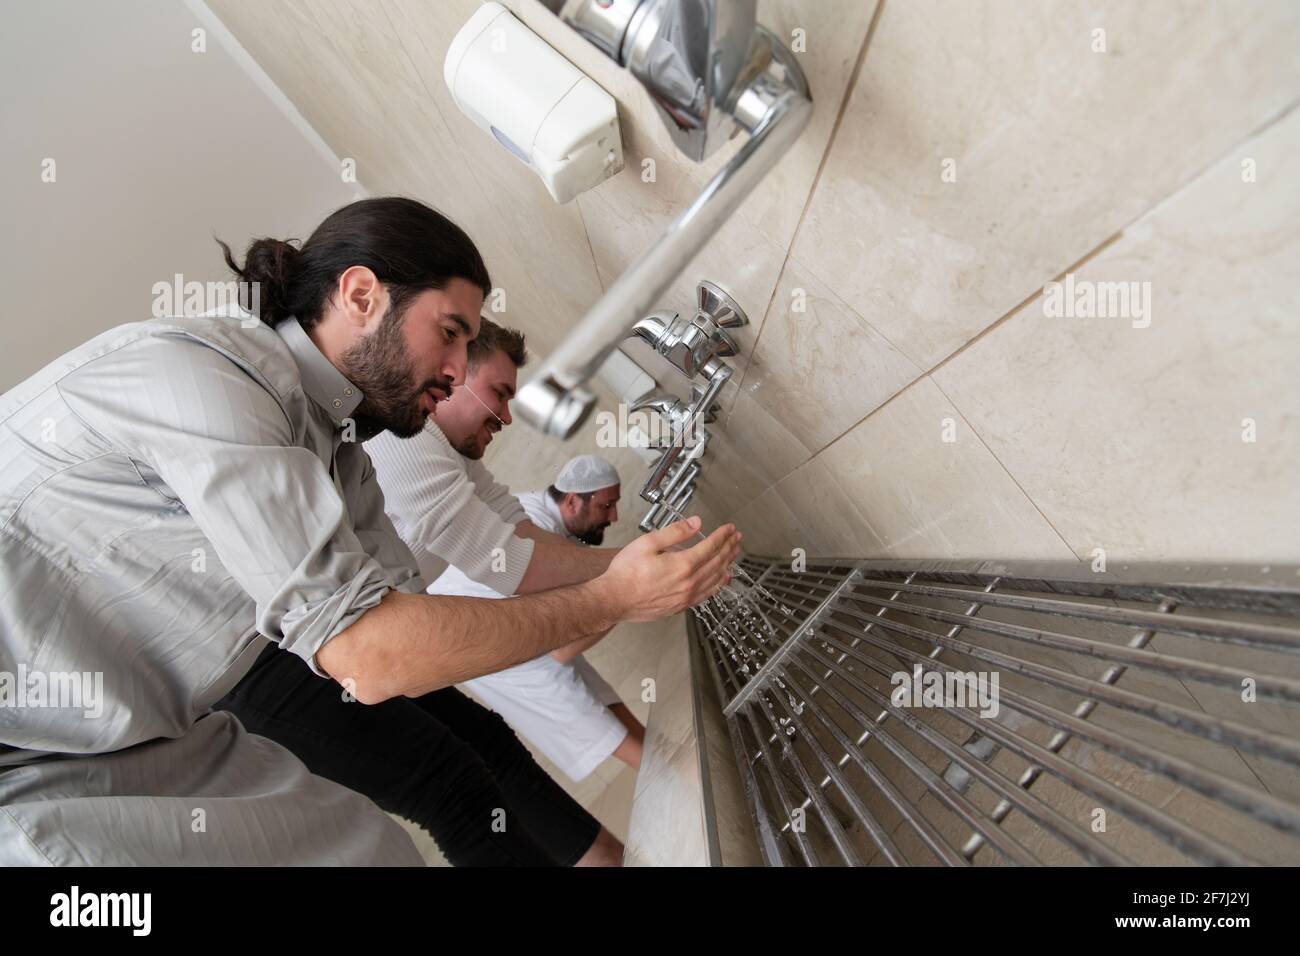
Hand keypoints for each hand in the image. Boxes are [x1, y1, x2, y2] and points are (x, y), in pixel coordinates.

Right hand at [600, 516, 741, 623]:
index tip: (730, 528)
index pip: (711, 546)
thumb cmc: (626, 572)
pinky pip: (707, 594)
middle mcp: (689, 582)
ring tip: (735, 554)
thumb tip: (696, 523)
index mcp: (682, 564)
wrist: (614, 600)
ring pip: (715, 579)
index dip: (722, 536)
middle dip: (729, 547)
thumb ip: (675, 532)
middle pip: (717, 562)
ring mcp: (686, 596)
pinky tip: (723, 579)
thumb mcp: (648, 543)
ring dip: (728, 564)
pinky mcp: (681, 606)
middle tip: (737, 538)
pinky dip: (718, 584)